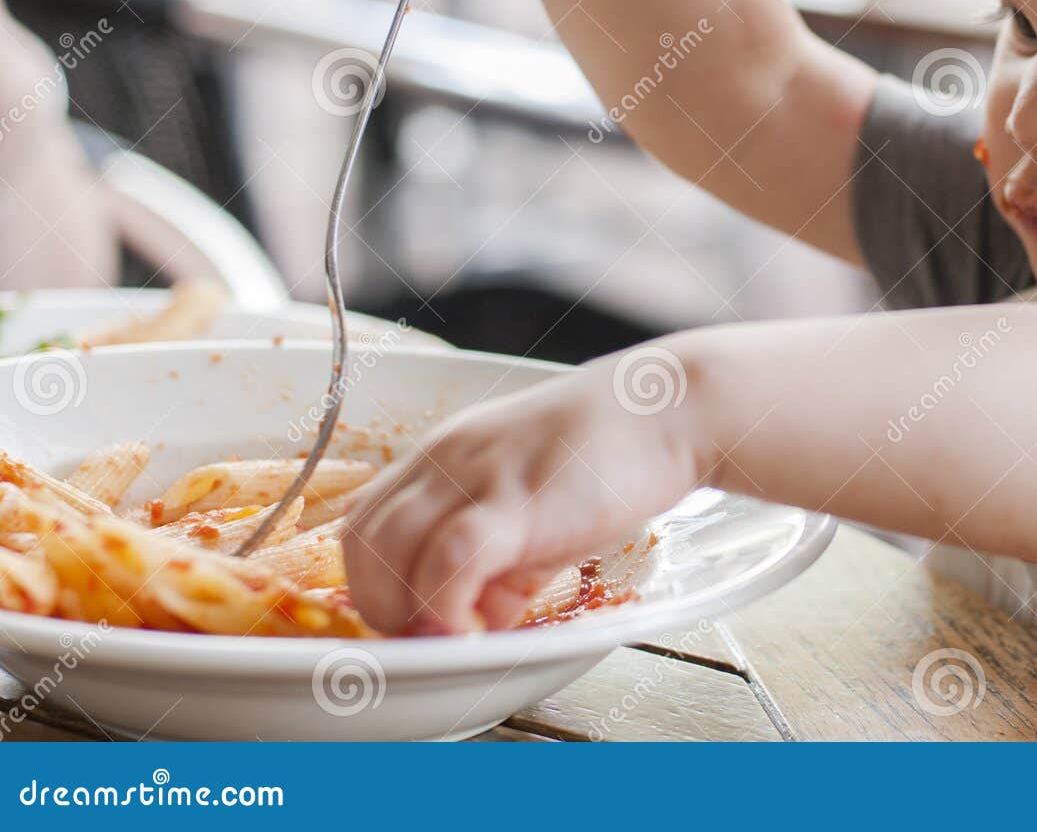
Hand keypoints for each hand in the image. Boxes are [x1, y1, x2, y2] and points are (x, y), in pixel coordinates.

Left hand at [343, 358, 704, 634]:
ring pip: (387, 550)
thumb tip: (476, 623)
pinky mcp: (516, 500)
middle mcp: (444, 460)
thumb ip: (500, 564)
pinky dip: (447, 605)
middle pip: (361, 541)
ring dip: (406, 610)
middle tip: (431, 635)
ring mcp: (476, 476)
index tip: (413, 618)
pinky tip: (476, 627)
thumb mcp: (539, 508)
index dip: (375, 582)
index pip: (365, 523)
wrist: (669, 408)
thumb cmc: (611, 455)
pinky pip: (450, 558)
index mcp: (442, 456)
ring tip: (454, 634)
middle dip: (381, 604)